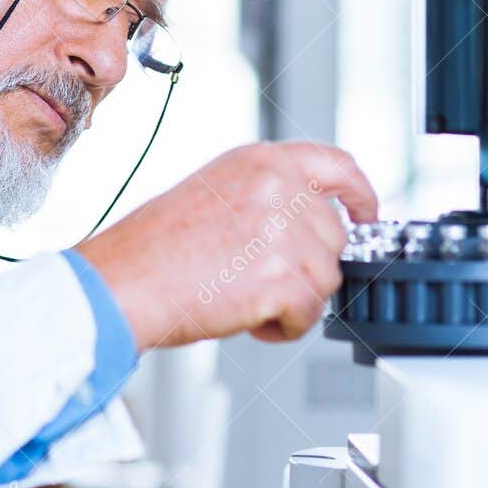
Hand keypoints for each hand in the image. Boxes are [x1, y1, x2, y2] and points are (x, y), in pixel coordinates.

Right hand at [75, 141, 376, 350]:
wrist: (121, 281)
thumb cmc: (151, 249)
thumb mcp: (214, 194)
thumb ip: (267, 197)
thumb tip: (309, 228)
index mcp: (260, 160)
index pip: (337, 165)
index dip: (361, 194)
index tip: (366, 215)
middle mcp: (278, 186)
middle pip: (334, 237)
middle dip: (307, 269)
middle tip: (263, 283)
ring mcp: (283, 229)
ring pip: (325, 279)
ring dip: (292, 300)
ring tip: (245, 299)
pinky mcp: (282, 275)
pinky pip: (309, 313)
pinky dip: (284, 326)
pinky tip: (248, 318)